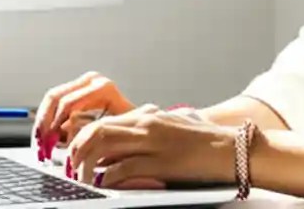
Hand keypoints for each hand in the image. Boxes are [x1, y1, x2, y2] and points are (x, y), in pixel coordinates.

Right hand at [32, 72, 135, 159]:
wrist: (141, 126)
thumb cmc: (131, 131)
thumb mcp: (111, 134)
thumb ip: (85, 134)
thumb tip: (61, 137)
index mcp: (103, 88)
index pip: (68, 103)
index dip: (55, 125)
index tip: (50, 143)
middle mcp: (92, 81)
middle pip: (55, 97)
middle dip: (44, 123)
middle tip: (41, 144)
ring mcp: (84, 83)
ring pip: (51, 99)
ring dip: (43, 122)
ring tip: (41, 143)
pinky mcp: (77, 90)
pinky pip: (55, 103)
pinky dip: (48, 121)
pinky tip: (47, 137)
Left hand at [67, 106, 236, 190]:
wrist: (233, 149)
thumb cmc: (205, 143)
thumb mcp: (172, 129)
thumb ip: (146, 133)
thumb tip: (121, 148)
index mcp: (147, 117)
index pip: (103, 122)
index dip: (82, 139)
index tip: (74, 155)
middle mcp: (146, 125)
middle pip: (96, 131)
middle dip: (76, 151)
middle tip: (70, 168)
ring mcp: (152, 144)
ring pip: (102, 146)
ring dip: (84, 164)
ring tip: (80, 179)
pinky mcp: (159, 163)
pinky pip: (121, 169)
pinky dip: (106, 179)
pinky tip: (102, 186)